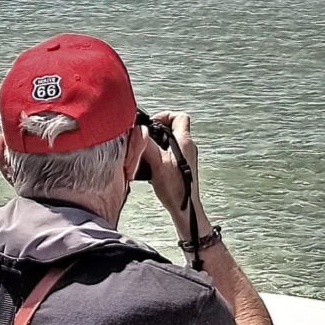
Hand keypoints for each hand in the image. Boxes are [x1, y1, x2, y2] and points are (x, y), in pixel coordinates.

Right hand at [140, 110, 208, 228]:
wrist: (185, 209)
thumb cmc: (175, 189)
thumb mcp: (157, 162)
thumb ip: (146, 144)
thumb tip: (137, 131)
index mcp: (184, 141)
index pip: (179, 116)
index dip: (164, 115)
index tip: (151, 124)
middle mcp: (187, 147)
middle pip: (172, 128)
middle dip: (156, 130)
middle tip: (145, 138)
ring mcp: (185, 157)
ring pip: (170, 141)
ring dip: (156, 143)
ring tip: (146, 152)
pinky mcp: (181, 167)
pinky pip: (169, 153)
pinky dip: (159, 155)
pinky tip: (150, 165)